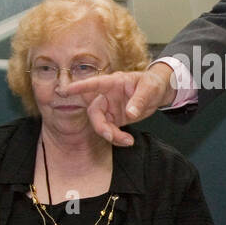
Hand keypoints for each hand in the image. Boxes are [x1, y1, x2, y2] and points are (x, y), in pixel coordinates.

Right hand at [59, 63, 174, 146]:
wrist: (159, 92)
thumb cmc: (152, 83)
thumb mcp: (149, 88)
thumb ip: (139, 100)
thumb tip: (130, 113)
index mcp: (113, 83)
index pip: (94, 84)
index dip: (80, 87)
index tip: (66, 90)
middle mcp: (107, 96)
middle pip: (94, 112)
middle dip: (100, 126)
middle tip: (111, 135)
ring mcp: (110, 109)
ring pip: (101, 124)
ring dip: (111, 136)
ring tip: (128, 141)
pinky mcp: (115, 119)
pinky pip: (111, 131)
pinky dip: (117, 139)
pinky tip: (127, 141)